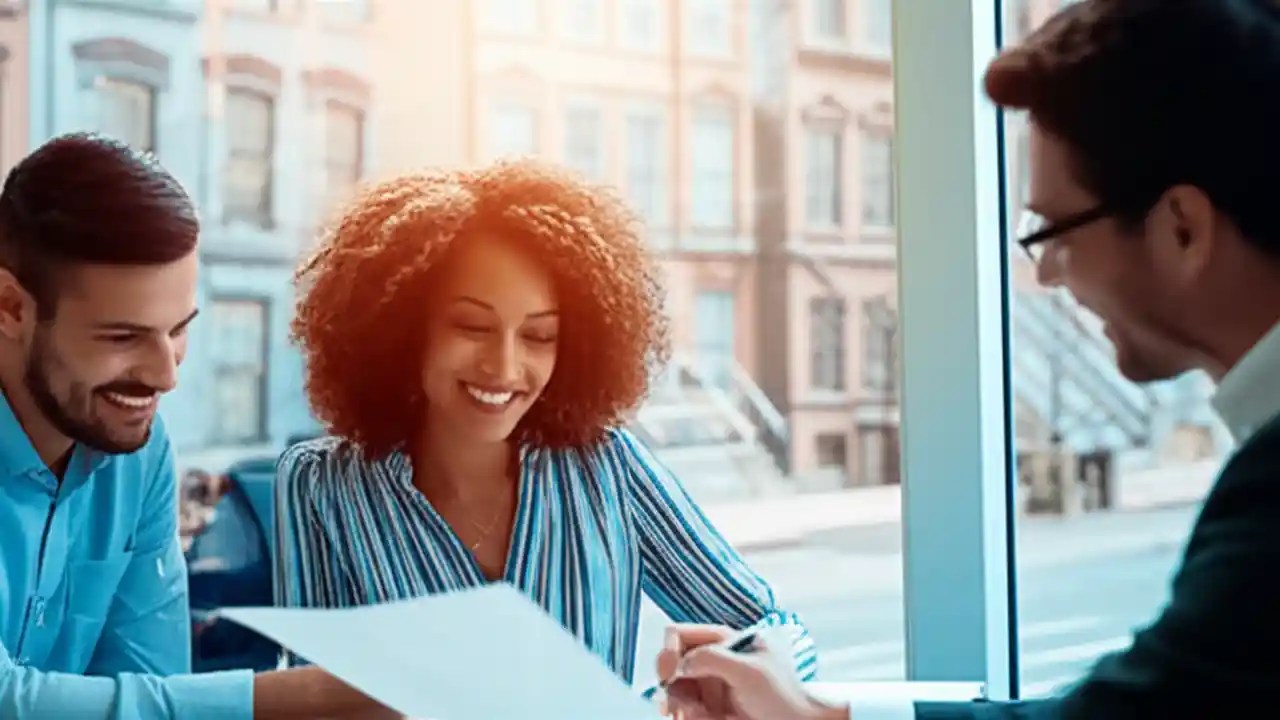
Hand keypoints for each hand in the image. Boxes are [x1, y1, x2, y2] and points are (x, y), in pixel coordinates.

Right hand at [660, 626, 845, 719]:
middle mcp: (714, 662)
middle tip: (674, 707)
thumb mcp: (748, 671)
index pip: (678, 635)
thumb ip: (711, 658)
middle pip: (671, 666)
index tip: (669, 675)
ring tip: (695, 716)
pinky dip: (689, 717)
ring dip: (678, 706)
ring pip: (675, 693)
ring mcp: (711, 687)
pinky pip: (686, 712)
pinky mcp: (712, 710)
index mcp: (724, 641)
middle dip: (671, 687)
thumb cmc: (784, 698)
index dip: (668, 653)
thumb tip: (678, 664)